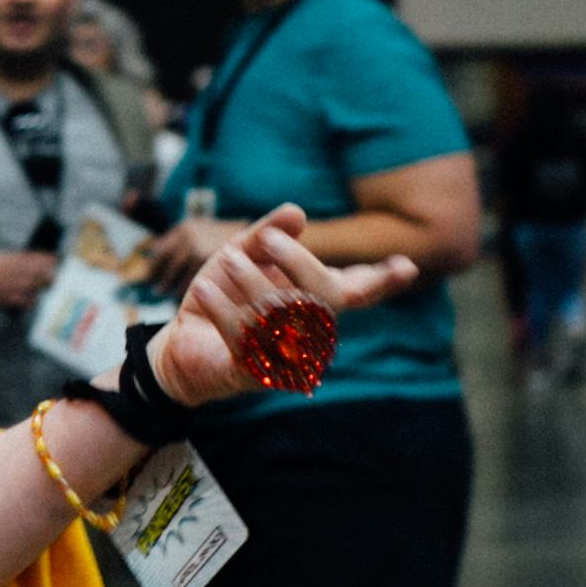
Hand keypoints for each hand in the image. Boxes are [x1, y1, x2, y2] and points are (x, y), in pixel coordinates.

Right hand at [0, 248, 60, 309]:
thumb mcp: (1, 258)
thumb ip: (17, 259)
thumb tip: (34, 260)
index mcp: (13, 259)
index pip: (38, 258)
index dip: (49, 259)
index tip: (55, 260)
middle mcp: (15, 271)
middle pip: (42, 272)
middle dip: (50, 274)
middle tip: (52, 276)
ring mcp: (13, 285)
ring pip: (38, 286)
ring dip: (42, 286)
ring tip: (42, 286)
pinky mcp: (10, 298)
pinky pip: (29, 300)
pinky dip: (32, 299)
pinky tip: (30, 297)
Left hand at [151, 205, 418, 405]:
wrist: (179, 342)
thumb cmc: (221, 296)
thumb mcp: (241, 255)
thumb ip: (268, 234)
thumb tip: (296, 212)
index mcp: (315, 300)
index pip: (358, 291)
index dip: (382, 280)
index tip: (406, 267)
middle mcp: (310, 332)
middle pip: (326, 297)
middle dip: (299, 262)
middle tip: (266, 239)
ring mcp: (286, 357)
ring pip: (283, 316)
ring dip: (252, 281)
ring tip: (227, 259)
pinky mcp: (253, 374)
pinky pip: (245, 337)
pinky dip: (223, 308)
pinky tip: (206, 289)